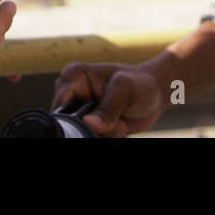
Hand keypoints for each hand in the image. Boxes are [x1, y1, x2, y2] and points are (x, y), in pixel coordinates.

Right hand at [51, 61, 166, 136]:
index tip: (99, 124)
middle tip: (117, 122)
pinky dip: (107, 138)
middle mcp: (72, 94)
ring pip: (81, 135)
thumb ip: (108, 106)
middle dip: (94, 130)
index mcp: (73, 77)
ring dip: (104, 135)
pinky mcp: (90, 124)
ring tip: (121, 122)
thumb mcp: (126, 88)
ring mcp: (80, 110)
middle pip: (69, 125)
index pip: (60, 107)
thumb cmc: (140, 83)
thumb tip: (89, 124)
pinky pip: (91, 138)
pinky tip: (120, 127)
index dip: (76, 121)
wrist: (155, 94)